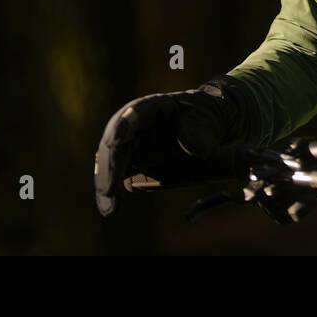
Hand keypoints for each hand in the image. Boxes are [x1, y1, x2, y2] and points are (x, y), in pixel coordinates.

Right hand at [93, 77, 242, 216]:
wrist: (210, 127)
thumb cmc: (207, 115)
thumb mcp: (208, 116)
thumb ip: (200, 129)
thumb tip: (191, 148)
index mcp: (152, 107)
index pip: (133, 113)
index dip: (123, 125)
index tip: (116, 140)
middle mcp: (134, 125)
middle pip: (114, 142)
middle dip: (109, 165)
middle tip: (108, 190)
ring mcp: (132, 144)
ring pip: (111, 162)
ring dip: (106, 183)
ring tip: (108, 208)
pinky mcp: (133, 162)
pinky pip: (118, 175)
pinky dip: (112, 190)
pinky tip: (110, 208)